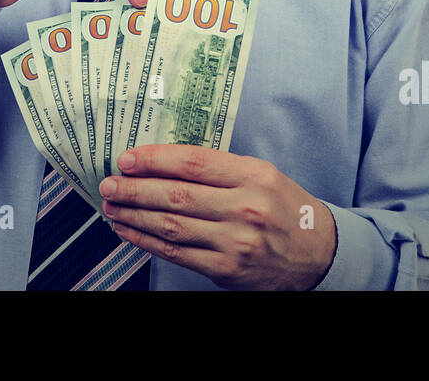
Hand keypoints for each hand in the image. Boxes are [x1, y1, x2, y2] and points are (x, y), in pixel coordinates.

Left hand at [98, 144, 337, 289]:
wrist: (319, 254)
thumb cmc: (285, 208)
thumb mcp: (262, 175)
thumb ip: (220, 168)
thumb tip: (164, 162)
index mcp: (254, 176)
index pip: (193, 162)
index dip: (154, 159)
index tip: (128, 159)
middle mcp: (245, 208)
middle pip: (175, 195)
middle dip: (134, 189)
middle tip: (109, 183)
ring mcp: (235, 242)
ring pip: (171, 226)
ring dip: (134, 216)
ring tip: (112, 206)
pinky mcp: (226, 269)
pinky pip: (177, 253)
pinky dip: (147, 241)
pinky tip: (130, 231)